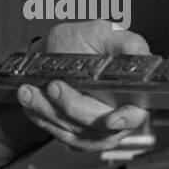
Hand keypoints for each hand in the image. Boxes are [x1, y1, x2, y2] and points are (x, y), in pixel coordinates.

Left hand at [17, 20, 151, 151]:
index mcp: (131, 92)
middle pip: (98, 126)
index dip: (125, 119)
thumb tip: (139, 52)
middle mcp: (116, 116)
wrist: (53, 54)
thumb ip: (125, 41)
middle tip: (53, 85)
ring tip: (29, 90)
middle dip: (72, 107)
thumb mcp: (102, 32)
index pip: (135, 114)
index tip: (111, 119)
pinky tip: (29, 99)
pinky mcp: (74, 136)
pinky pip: (57, 133)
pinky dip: (41, 116)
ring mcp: (95, 130)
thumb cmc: (80, 43)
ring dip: (49, 111)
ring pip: (73, 133)